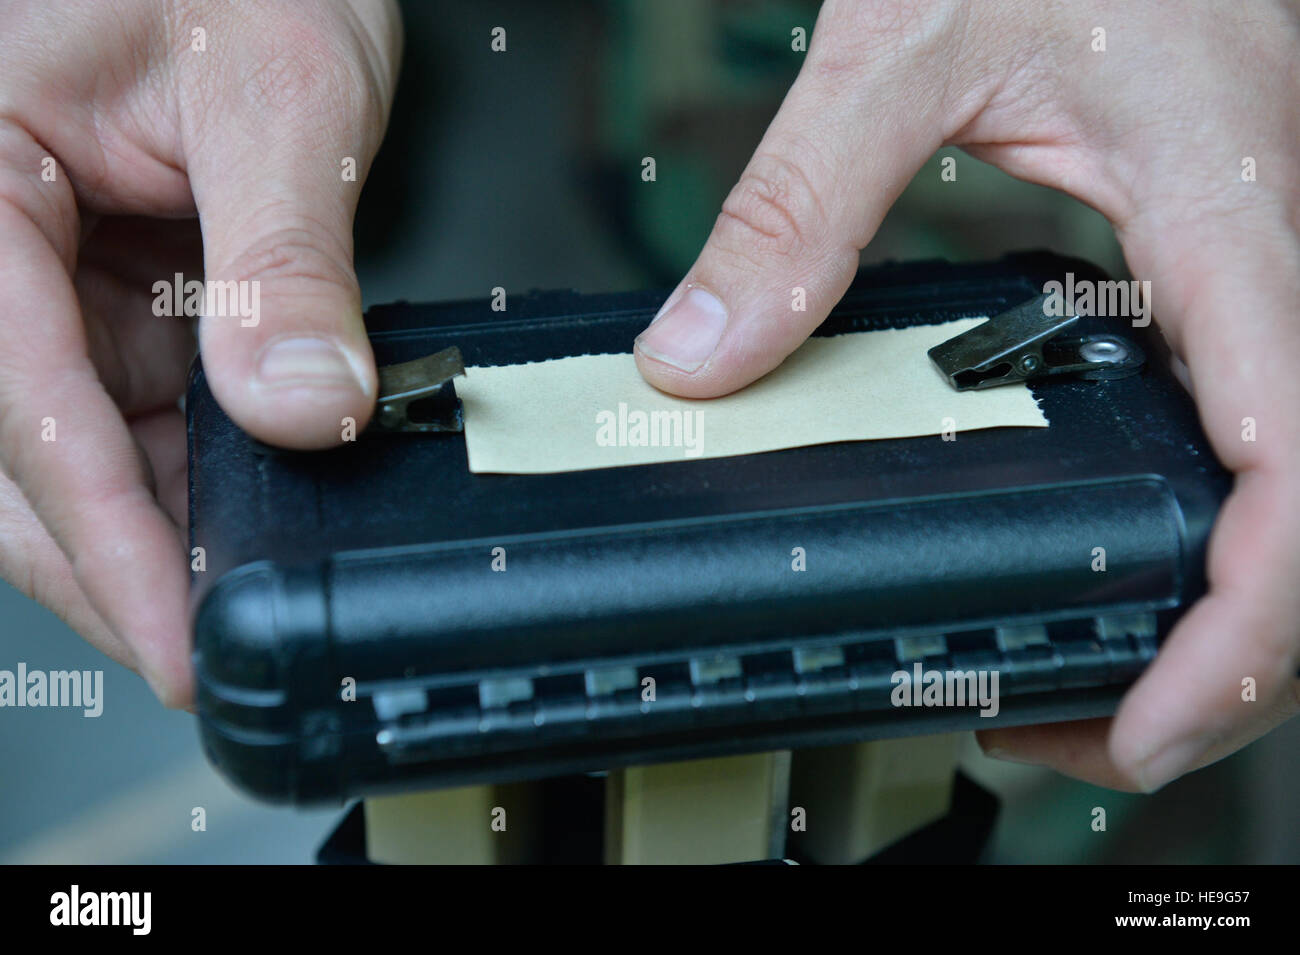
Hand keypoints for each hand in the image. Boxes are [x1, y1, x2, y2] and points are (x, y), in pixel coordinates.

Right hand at [0, 0, 400, 706]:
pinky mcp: (92, 299)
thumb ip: (283, 260)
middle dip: (115, 564)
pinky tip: (240, 503)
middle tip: (205, 648)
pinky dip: (182, 473)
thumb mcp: (280, 99)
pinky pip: (120, 413)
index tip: (170, 636)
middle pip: (21, 455)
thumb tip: (301, 405)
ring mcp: (36, 280)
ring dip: (152, 529)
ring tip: (234, 584)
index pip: (20, 401)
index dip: (104, 538)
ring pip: (68, 450)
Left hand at [634, 0, 1299, 790]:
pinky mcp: (1222, 290)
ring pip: (1282, 500)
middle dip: (1213, 665)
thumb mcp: (906, 44)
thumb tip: (709, 348)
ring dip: (1203, 616)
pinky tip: (1105, 554)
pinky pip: (1242, 441)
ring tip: (1084, 683)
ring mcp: (1256, 289)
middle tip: (1079, 733)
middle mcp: (1268, 271)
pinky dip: (1189, 533)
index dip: (1242, 629)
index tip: (1148, 718)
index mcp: (1226, 222)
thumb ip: (800, 204)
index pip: (1291, 471)